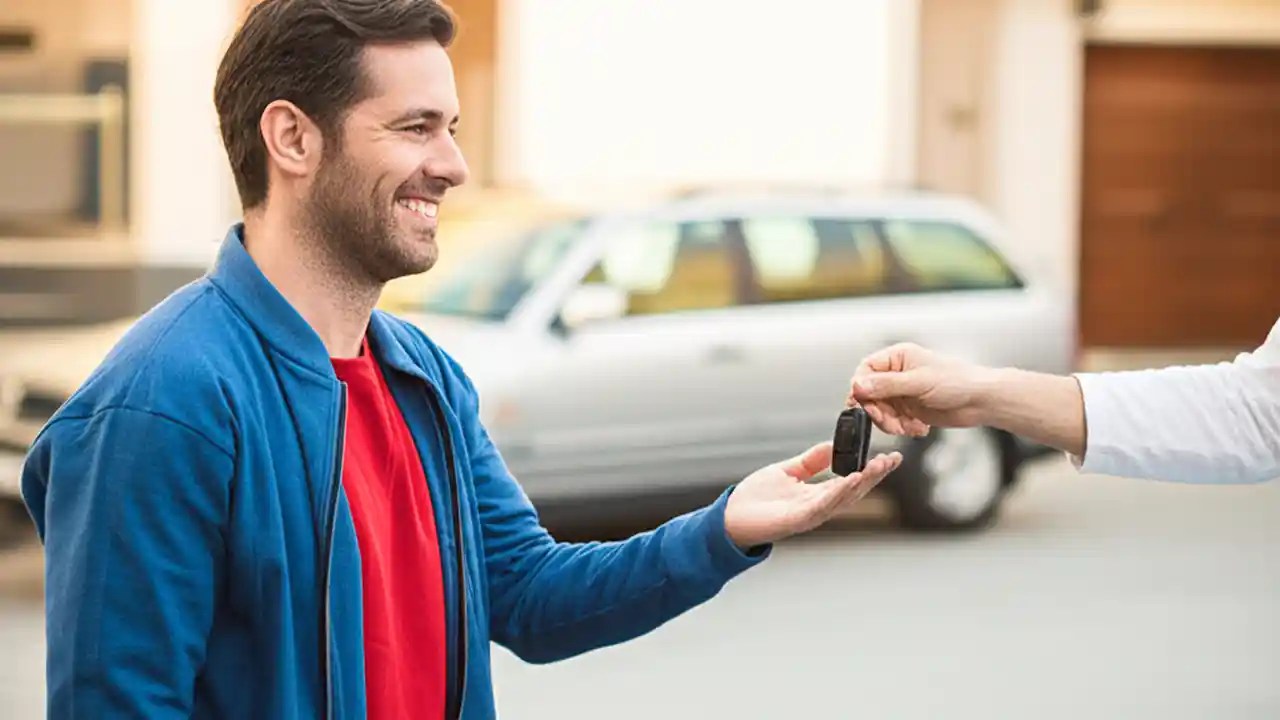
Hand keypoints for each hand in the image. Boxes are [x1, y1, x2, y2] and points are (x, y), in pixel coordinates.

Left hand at [724, 442, 901, 548]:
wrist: (729, 518)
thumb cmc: (755, 499)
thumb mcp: (787, 471)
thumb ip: (811, 461)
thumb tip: (833, 445)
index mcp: (817, 495)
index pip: (851, 481)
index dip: (871, 470)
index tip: (891, 456)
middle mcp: (818, 507)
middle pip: (854, 491)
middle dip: (875, 476)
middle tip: (893, 459)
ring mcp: (809, 515)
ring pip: (842, 498)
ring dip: (862, 483)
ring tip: (878, 466)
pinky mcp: (796, 519)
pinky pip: (821, 505)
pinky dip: (837, 493)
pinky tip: (850, 479)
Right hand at [847, 343, 990, 436]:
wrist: (981, 402)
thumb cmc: (958, 382)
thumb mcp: (918, 382)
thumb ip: (886, 385)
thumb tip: (857, 385)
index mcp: (898, 357)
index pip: (866, 369)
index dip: (861, 388)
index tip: (863, 404)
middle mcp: (897, 374)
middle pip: (869, 393)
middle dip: (877, 411)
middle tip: (889, 422)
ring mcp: (902, 392)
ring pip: (879, 410)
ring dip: (890, 422)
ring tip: (907, 426)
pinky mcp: (909, 408)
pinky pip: (892, 420)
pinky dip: (901, 427)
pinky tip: (918, 428)